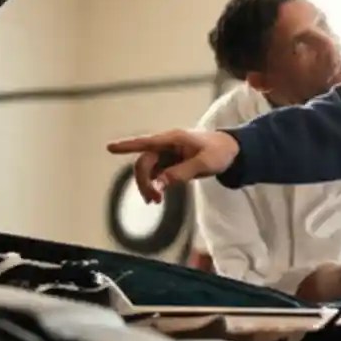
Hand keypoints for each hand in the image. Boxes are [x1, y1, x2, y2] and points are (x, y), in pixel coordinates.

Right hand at [106, 129, 239, 203]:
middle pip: (144, 162)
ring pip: (147, 170)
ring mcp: (167, 154)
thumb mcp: (205, 164)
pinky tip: (158, 196)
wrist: (230, 151)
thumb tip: (161, 184)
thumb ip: (183, 172)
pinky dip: (153, 185)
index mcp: (174, 139)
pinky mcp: (169, 163)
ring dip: (147, 185)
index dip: (127, 145)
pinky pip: (155, 174)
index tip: (109, 147)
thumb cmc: (219, 152)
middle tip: (154, 200)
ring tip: (156, 201)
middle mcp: (166, 145)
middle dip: (144, 181)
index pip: (147, 142)